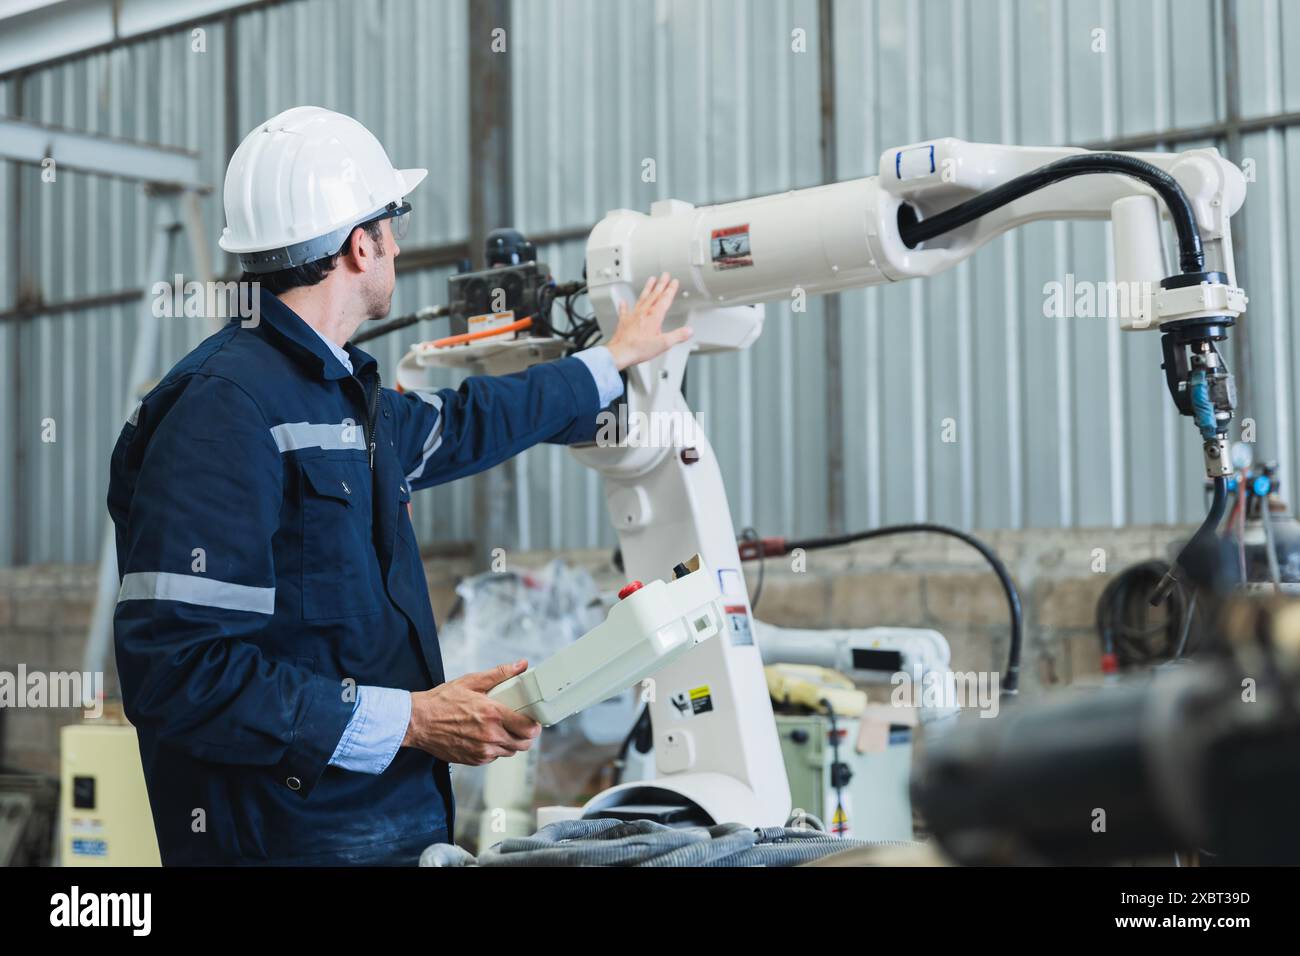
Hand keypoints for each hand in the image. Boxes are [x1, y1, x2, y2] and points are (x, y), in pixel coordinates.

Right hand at [402, 659, 541, 765]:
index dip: (535, 725)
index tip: (534, 720)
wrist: (418, 722)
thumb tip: (520, 665)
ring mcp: (482, 751)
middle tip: (521, 725)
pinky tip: (486, 737)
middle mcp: (490, 735)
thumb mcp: (471, 681)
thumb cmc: (442, 701)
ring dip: (510, 742)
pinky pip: (494, 757)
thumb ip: (499, 674)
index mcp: (492, 714)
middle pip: (523, 744)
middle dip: (526, 735)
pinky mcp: (474, 760)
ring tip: (502, 729)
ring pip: (510, 752)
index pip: (528, 728)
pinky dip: (495, 749)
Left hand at [605, 272, 691, 370]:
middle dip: (661, 284)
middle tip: (664, 275)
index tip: (674, 282)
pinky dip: (624, 305)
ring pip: (642, 298)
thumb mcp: (664, 344)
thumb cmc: (639, 348)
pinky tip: (623, 301)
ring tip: (651, 280)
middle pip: (654, 295)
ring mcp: (633, 316)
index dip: (671, 289)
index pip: (665, 299)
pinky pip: (624, 311)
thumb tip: (689, 331)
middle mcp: (644, 313)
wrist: (620, 352)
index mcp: (654, 317)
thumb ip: (678, 336)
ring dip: (647, 288)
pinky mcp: (624, 321)